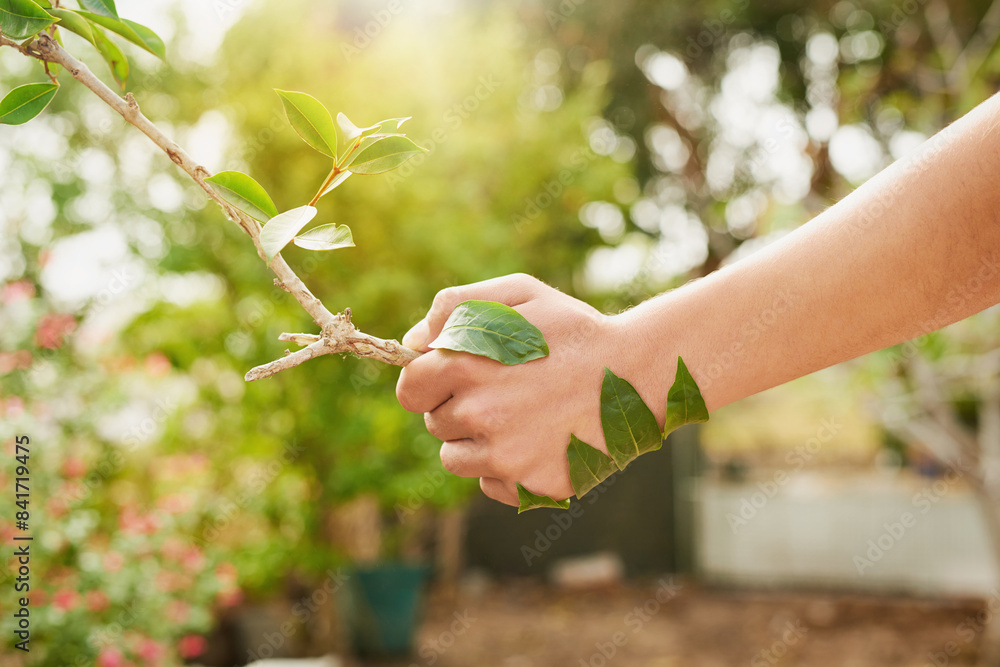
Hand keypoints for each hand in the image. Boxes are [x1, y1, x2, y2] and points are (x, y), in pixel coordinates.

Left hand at [396, 274, 635, 505]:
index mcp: (465, 364)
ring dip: (477, 442)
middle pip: (436, 424)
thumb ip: (455, 307)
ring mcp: (506, 455)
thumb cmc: (573, 329)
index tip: (451, 379)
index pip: (411, 390)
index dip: (428, 383)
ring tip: (521, 416)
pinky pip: (492, 484)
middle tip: (506, 390)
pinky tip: (540, 441)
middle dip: (459, 408)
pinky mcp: (531, 486)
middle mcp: (480, 413)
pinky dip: (506, 469)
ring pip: (457, 459)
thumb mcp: (517, 294)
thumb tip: (414, 343)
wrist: (637, 372)